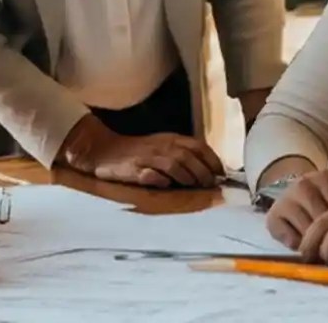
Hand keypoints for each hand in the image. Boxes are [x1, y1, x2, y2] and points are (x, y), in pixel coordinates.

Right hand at [63, 116, 223, 187]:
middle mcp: (161, 146)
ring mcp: (146, 158)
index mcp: (171, 139)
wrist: (106, 150)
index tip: (221, 173)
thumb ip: (185, 155)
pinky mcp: (132, 170)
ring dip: (186, 176)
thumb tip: (211, 171)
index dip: (212, 159)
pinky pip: (149, 175)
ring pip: (172, 164)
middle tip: (209, 184)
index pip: (198, 145)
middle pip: (188, 156)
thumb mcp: (164, 146)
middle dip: (202, 171)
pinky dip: (160, 180)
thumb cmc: (140, 151)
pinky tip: (166, 185)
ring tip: (193, 186)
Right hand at [265, 169, 327, 248]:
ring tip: (322, 248)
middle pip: (323, 220)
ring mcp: (285, 198)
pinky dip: (299, 247)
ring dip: (316, 244)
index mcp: (325, 177)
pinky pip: (291, 239)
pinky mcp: (272, 216)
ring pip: (308, 231)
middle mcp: (303, 183)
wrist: (296, 201)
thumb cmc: (327, 205)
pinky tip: (304, 246)